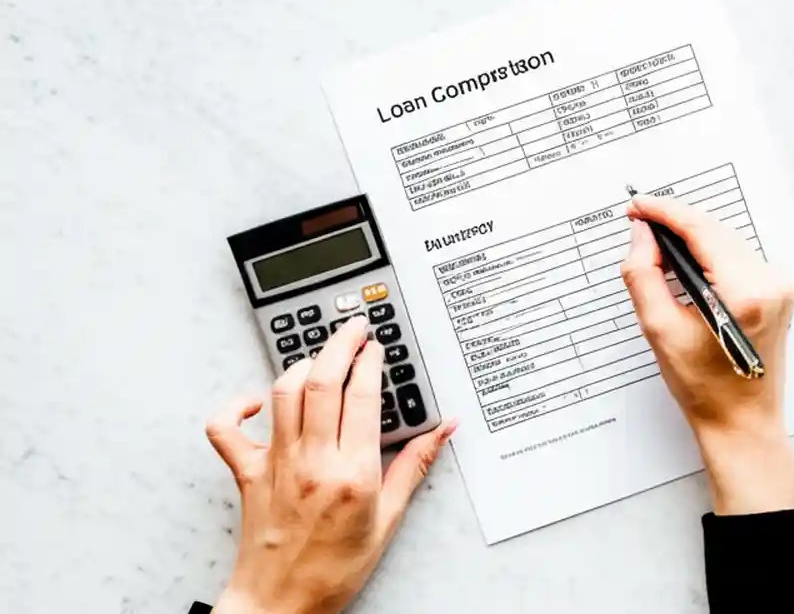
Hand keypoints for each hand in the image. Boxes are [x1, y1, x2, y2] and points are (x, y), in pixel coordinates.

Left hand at [205, 316, 457, 613]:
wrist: (282, 604)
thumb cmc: (335, 569)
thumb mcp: (390, 518)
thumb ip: (416, 465)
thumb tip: (444, 429)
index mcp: (353, 473)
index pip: (362, 397)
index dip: (371, 362)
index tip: (378, 347)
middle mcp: (312, 462)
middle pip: (322, 381)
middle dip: (340, 344)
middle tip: (354, 329)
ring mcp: (275, 464)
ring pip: (283, 393)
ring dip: (302, 365)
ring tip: (320, 357)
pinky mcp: (246, 473)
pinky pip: (226, 429)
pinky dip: (236, 406)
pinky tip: (257, 401)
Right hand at [621, 194, 793, 514]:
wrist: (742, 423)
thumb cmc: (704, 388)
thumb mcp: (659, 330)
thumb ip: (644, 275)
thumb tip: (641, 235)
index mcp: (746, 293)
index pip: (701, 230)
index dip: (665, 212)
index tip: (638, 207)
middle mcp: (770, 283)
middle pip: (715, 230)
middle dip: (676, 223)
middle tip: (639, 225)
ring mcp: (780, 286)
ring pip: (727, 241)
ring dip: (693, 237)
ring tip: (658, 244)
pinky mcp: (779, 292)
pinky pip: (738, 257)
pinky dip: (711, 253)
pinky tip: (687, 262)